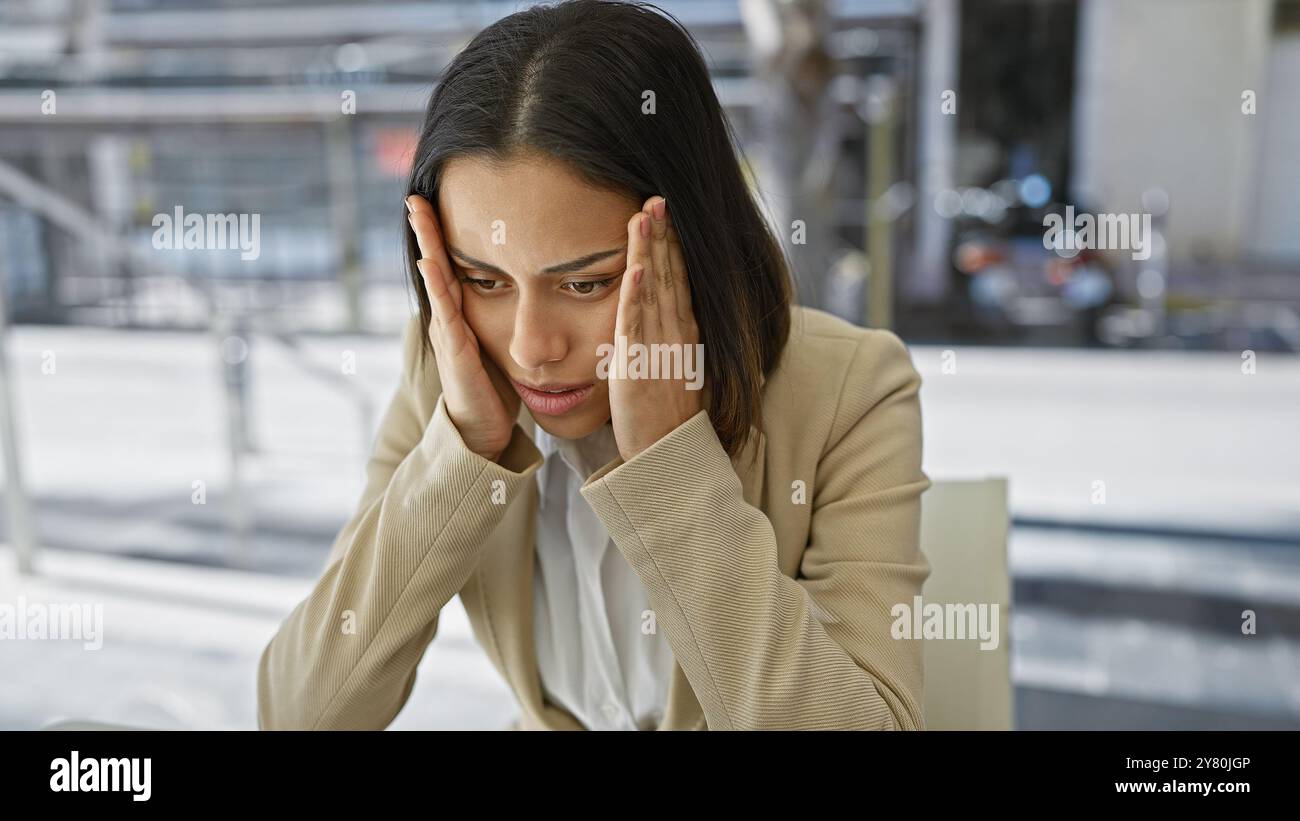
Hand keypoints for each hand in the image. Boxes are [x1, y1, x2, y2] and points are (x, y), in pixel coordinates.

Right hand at [406, 194, 519, 462]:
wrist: (482, 433)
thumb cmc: (492, 391)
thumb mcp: (497, 346)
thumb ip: (504, 320)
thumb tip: (528, 292)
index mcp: (461, 317)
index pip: (452, 267)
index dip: (444, 237)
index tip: (437, 202)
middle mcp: (450, 321)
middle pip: (436, 265)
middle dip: (426, 231)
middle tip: (416, 196)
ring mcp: (449, 335)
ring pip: (436, 281)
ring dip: (426, 246)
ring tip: (417, 214)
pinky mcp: (457, 353)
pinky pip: (446, 314)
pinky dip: (437, 287)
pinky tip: (430, 263)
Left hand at [607, 196, 703, 461]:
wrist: (668, 454)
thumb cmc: (668, 416)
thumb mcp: (673, 367)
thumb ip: (669, 339)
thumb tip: (665, 318)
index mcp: (685, 331)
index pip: (679, 277)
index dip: (672, 243)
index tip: (664, 212)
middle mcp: (677, 332)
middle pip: (671, 273)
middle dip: (663, 234)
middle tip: (657, 197)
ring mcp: (659, 346)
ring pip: (655, 289)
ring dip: (650, 250)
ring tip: (644, 215)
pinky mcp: (639, 363)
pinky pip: (638, 323)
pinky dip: (639, 294)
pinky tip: (638, 268)